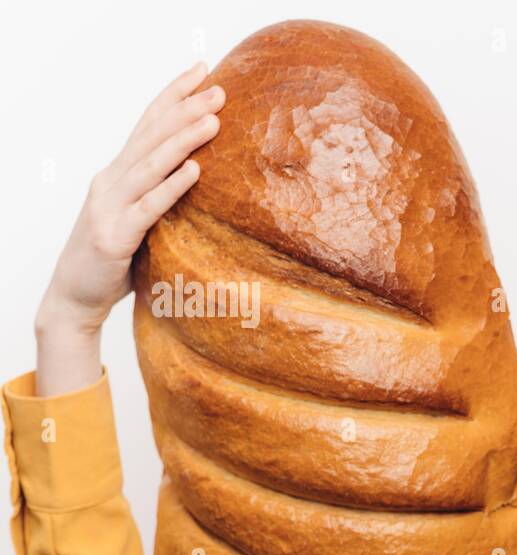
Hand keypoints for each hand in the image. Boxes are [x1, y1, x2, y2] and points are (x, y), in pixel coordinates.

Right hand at [34, 60, 224, 395]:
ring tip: (213, 120)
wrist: (74, 297)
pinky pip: (149, 207)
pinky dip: (172, 187)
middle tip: (218, 89)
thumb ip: (158, 195)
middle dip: (186, 109)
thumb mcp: (139, 218)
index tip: (203, 71)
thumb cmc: (113, 259)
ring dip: (183, 140)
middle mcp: (111, 181)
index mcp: (118, 174)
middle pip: (152, 136)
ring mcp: (111, 207)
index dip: (175, 95)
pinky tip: (194, 171)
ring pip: (151, 165)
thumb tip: (200, 175)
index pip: (149, 124)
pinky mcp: (116, 236)